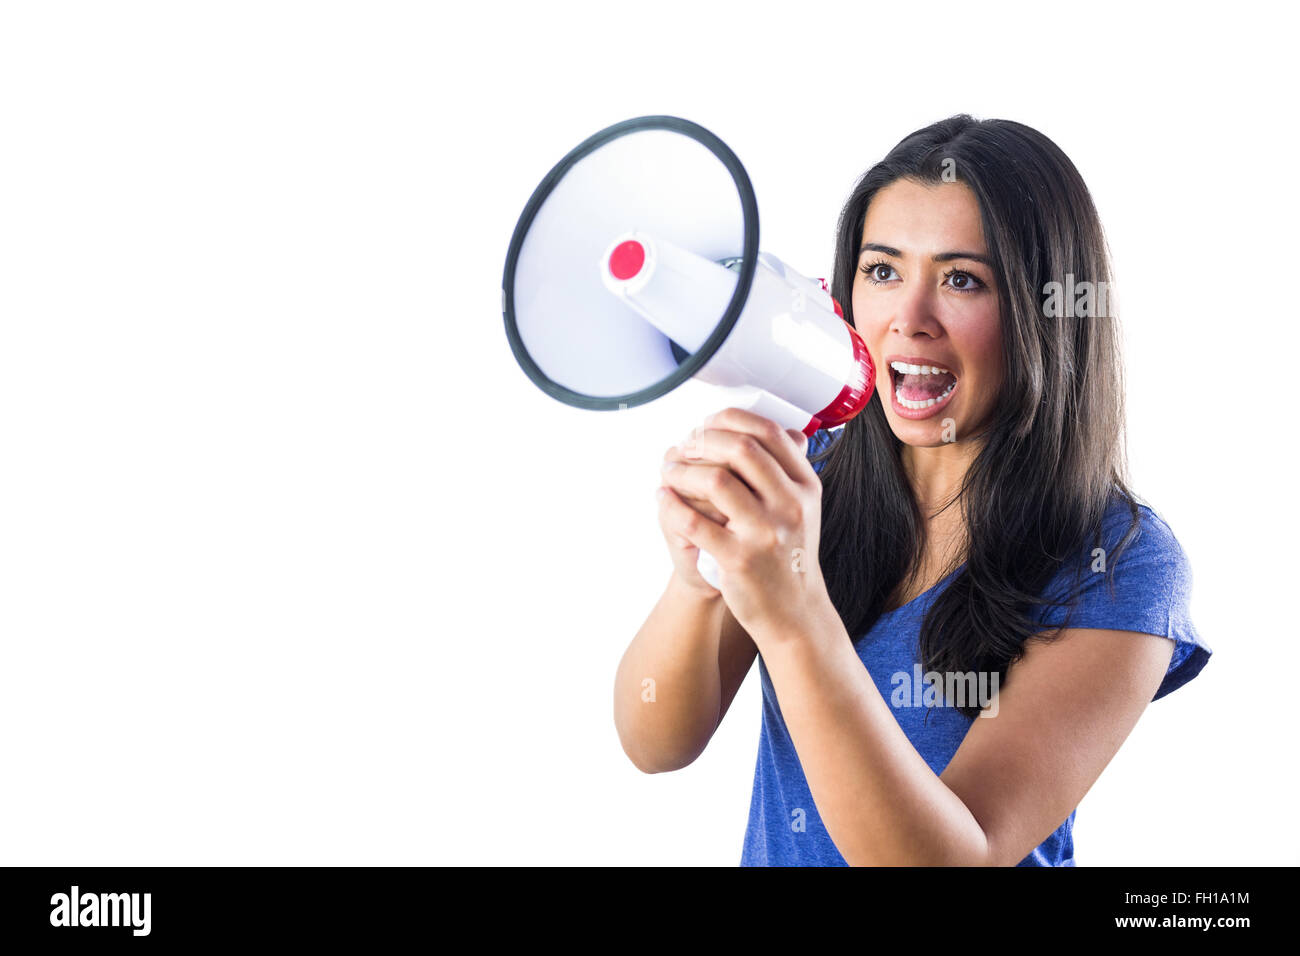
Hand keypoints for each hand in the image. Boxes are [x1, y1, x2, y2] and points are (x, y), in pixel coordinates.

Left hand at [655, 408, 831, 638]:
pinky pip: (693, 522)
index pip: (771, 433)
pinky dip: (671, 504)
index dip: (732, 420)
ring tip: (669, 470)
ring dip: (683, 470)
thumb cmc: (788, 555)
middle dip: (704, 440)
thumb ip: (789, 470)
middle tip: (685, 445)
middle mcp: (790, 506)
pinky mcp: (738, 559)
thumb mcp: (801, 509)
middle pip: (742, 449)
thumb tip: (786, 427)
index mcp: (805, 486)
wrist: (793, 611)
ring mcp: (765, 533)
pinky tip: (664, 498)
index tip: (708, 424)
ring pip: (716, 481)